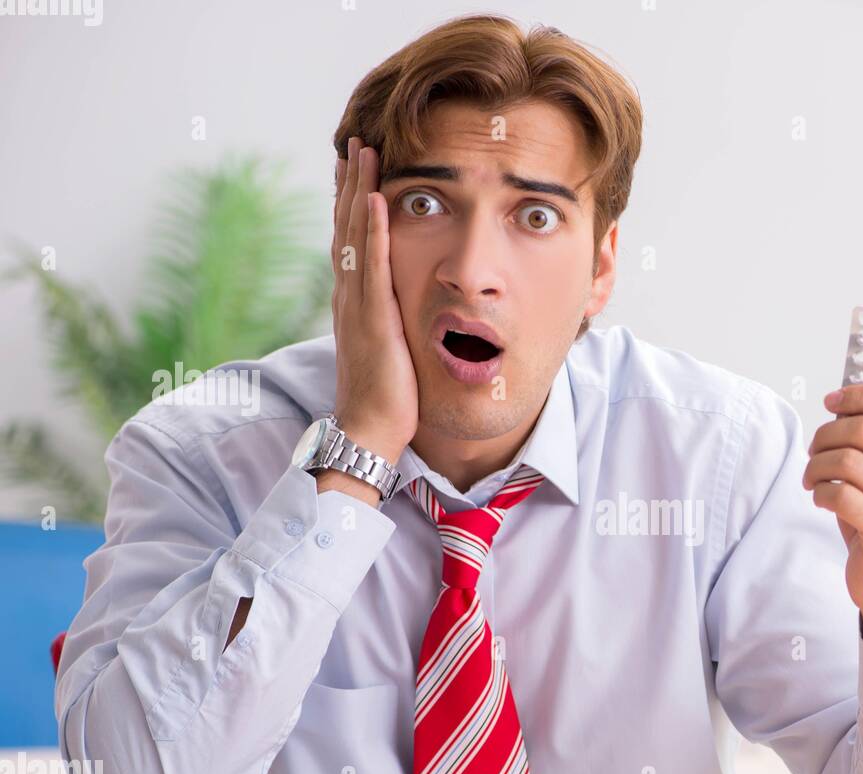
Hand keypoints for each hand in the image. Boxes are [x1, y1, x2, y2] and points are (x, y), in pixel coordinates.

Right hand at [331, 136, 417, 464]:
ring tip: (364, 150)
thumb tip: (405, 309)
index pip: (351, 240)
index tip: (359, 167)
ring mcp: (357, 306)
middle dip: (351, 181)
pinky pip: (372, 266)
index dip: (352, 201)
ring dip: (358, 189)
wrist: (369, 432)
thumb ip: (394, 323)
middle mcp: (349, 296)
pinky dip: (371, 230)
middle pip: (346, 225)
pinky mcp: (372, 320)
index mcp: (355, 303)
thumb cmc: (386, 399)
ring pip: (353, 235)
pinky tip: (375, 198)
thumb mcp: (391, 349)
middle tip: (356, 141)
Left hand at [803, 384, 862, 652]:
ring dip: (816, 467)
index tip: (831, 402)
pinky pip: (840, 495)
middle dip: (825, 436)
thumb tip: (839, 402)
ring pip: (847, 461)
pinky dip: (820, 494)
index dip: (860, 395)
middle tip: (813, 452)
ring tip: (812, 480)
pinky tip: (821, 500)